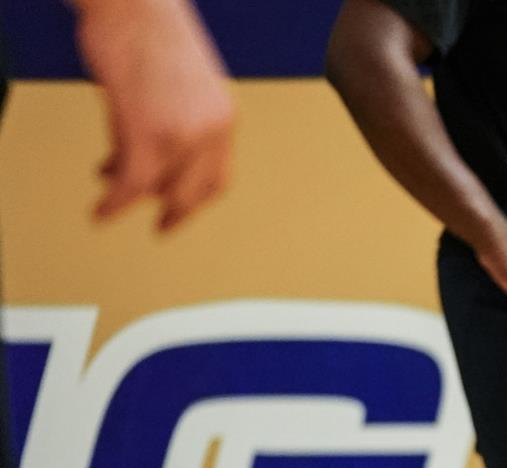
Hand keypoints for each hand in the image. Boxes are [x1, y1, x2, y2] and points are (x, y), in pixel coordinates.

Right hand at [75, 0, 236, 231]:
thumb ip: (177, 119)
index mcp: (224, 116)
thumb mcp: (179, 84)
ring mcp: (182, 132)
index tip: (179, 211)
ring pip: (158, 187)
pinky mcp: (148, 132)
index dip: (197, 200)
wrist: (132, 1)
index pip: (218, 176)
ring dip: (131, 199)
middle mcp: (211, 128)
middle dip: (172, 211)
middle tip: (158, 226)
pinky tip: (102, 209)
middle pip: (194, 190)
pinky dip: (115, 202)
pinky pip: (132, 183)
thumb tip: (149, 151)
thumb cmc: (146, 32)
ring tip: (110, 203)